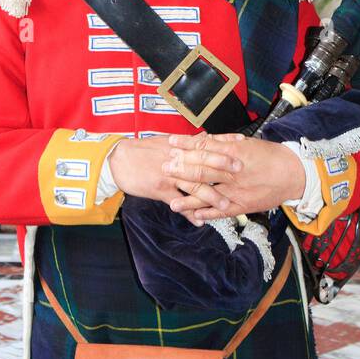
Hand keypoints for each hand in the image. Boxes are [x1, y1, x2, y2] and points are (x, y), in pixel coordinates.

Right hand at [109, 135, 236, 216]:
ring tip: (225, 205)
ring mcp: (169, 175)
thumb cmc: (142, 150)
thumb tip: (205, 137)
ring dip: (210, 197)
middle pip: (203, 163)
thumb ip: (186, 143)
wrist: (118, 160)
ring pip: (193, 186)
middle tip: (240, 172)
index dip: (223, 144)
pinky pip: (177, 203)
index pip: (205, 143)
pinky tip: (200, 221)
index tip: (241, 143)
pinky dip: (189, 213)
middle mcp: (176, 159)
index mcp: (179, 146)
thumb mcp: (165, 142)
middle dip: (222, 167)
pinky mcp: (160, 190)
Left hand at [164, 132, 304, 222]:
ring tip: (172, 202)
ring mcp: (237, 191)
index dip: (186, 146)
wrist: (293, 174)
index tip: (171, 143)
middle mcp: (233, 172)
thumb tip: (204, 139)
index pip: (204, 148)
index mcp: (234, 153)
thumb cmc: (270, 156)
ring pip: (209, 194)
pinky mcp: (243, 206)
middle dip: (181, 170)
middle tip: (164, 168)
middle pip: (202, 170)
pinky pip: (222, 211)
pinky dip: (207, 214)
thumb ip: (224, 143)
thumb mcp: (247, 144)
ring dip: (189, 198)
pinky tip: (194, 216)